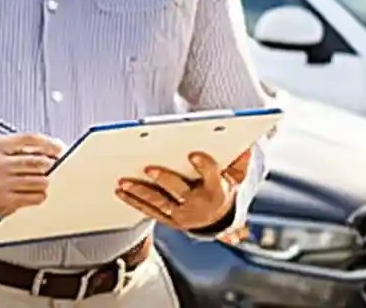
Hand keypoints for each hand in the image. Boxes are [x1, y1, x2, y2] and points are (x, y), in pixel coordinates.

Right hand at [0, 133, 65, 217]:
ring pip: (39, 181)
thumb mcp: (3, 149)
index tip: (58, 148)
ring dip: (45, 181)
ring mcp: (1, 183)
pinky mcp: (5, 200)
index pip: (30, 139)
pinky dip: (40, 195)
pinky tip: (35, 192)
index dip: (48, 143)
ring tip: (41, 180)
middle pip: (37, 161)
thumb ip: (26, 145)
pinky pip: (36, 197)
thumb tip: (55, 147)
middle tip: (51, 166)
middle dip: (50, 164)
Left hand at [114, 149, 249, 230]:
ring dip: (140, 192)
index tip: (194, 154)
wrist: (218, 220)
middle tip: (148, 167)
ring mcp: (182, 215)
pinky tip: (119, 190)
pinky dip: (133, 201)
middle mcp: (198, 206)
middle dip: (165, 179)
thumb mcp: (236, 177)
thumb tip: (247, 145)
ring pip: (159, 203)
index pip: (212, 178)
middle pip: (180, 191)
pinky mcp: (168, 220)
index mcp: (217, 192)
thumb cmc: (223, 189)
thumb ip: (238, 161)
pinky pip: (149, 211)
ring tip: (123, 180)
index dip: (205, 166)